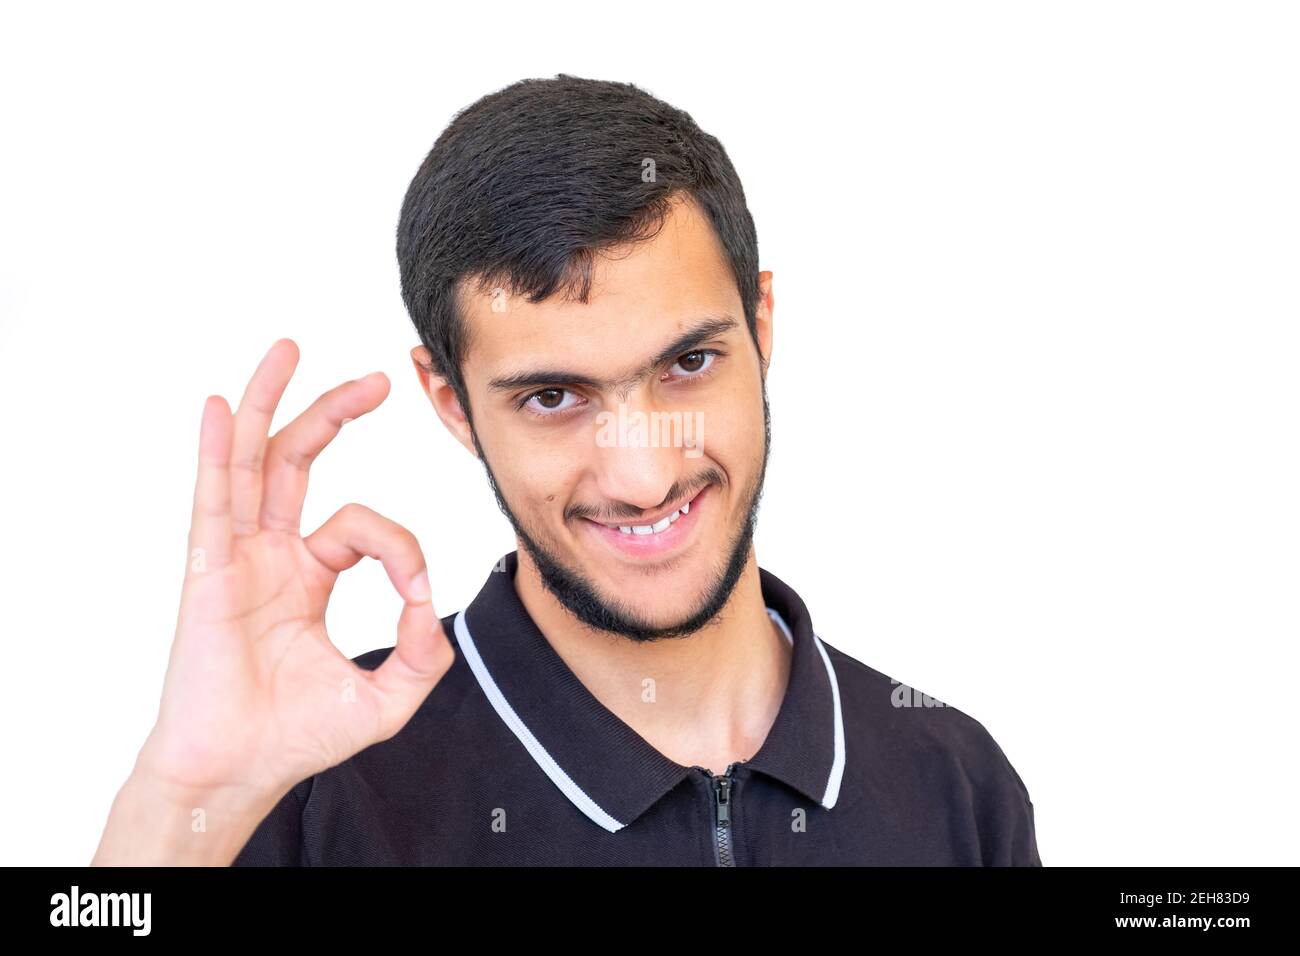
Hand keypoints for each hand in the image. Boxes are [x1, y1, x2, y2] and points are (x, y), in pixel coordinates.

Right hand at [134, 338, 454, 808]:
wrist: (240, 771)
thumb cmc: (299, 737)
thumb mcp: (386, 697)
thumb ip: (422, 653)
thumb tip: (434, 603)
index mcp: (307, 576)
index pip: (363, 525)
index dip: (401, 548)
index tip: (416, 588)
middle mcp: (271, 555)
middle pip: (297, 462)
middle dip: (334, 412)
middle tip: (378, 377)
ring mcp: (237, 556)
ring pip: (255, 462)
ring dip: (271, 402)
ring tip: (289, 347)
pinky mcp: (210, 570)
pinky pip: (214, 499)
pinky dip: (218, 450)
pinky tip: (222, 406)